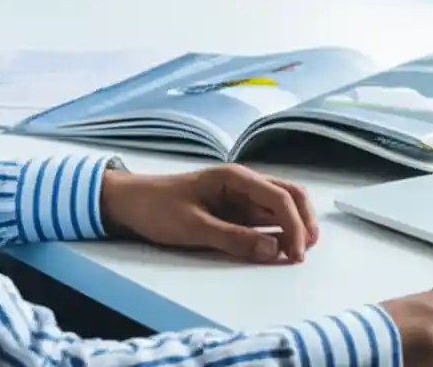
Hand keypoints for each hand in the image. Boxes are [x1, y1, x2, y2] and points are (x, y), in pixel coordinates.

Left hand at [99, 165, 319, 263]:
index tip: (295, 254)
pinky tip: (280, 248)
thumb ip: (234, 238)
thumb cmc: (156, 208)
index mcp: (236, 177)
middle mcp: (244, 183)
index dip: (294, 226)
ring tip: (298, 252)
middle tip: (304, 252)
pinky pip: (264, 218)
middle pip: (290, 195)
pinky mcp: (234, 210)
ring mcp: (241, 196)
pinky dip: (278, 231)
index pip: (280, 197)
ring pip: (281, 206)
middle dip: (304, 221)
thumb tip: (274, 250)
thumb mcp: (193, 227)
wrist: (128, 202)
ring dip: (294, 226)